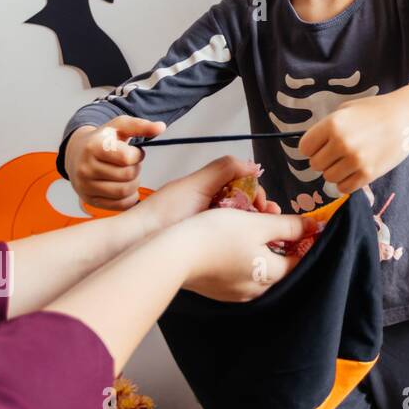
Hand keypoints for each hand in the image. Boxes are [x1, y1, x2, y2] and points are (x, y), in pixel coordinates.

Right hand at [66, 115, 165, 210]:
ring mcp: (85, 186)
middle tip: (131, 165)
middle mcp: (85, 168)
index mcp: (94, 147)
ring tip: (128, 174)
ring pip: (124, 192)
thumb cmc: (103, 140)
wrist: (77, 153)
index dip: (137, 155)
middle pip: (127, 175)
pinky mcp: (89, 200)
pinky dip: (129, 198)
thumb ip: (141, 126)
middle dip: (136, 169)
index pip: (127, 158)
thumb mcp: (120, 126)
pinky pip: (119, 205)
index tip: (134, 152)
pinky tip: (126, 186)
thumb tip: (161, 127)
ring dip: (134, 184)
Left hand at [141, 156, 279, 231]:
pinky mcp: (206, 243)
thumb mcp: (196, 184)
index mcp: (209, 188)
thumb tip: (253, 165)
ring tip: (262, 230)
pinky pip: (230, 237)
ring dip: (254, 223)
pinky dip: (241, 236)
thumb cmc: (162, 214)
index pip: (243, 185)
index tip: (263, 204)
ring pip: (240, 221)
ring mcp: (208, 225)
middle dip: (260, 209)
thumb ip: (224, 168)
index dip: (256, 192)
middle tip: (269, 218)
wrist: (139, 241)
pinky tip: (246, 241)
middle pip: (246, 203)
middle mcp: (210, 205)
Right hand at [173, 209, 317, 301]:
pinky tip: (231, 242)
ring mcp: (234, 294)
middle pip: (279, 265)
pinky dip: (240, 258)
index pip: (299, 260)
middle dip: (279, 242)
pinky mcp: (216, 291)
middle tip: (271, 219)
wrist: (172, 254)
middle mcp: (256, 290)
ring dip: (259, 249)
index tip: (302, 224)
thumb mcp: (259, 224)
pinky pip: (238, 273)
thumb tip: (312, 226)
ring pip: (257, 269)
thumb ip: (288, 226)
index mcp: (271, 275)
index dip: (303, 240)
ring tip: (250, 227)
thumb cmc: (216, 236)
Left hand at [300, 90, 408, 195]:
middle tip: (338, 154)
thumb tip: (314, 145)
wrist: (406, 117)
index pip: (305, 148)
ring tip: (348, 162)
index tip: (322, 146)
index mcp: (333, 124)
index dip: (312, 147)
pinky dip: (346, 182)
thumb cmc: (376, 110)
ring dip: (335, 172)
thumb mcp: (346, 110)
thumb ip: (328, 126)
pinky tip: (355, 171)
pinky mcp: (368, 174)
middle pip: (315, 165)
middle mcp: (341, 143)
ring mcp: (355, 160)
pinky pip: (344, 187)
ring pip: (329, 177)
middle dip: (324, 160)